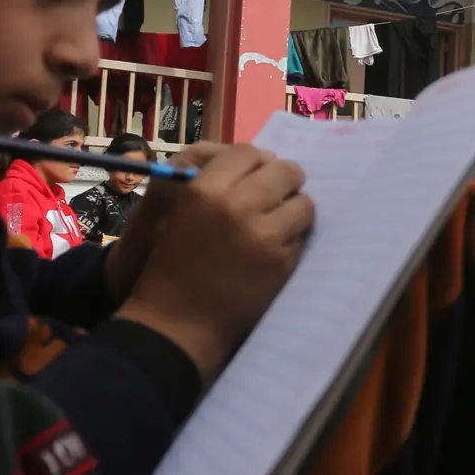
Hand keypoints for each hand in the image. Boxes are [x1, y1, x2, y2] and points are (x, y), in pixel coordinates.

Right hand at [117, 143, 313, 380]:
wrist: (177, 322)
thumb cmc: (172, 264)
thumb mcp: (181, 211)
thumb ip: (216, 180)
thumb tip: (261, 158)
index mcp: (205, 191)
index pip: (247, 152)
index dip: (255, 161)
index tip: (257, 173)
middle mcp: (238, 207)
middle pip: (284, 171)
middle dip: (284, 179)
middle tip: (279, 191)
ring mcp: (265, 237)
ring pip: (303, 203)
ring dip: (294, 209)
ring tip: (279, 221)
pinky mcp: (283, 263)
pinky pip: (302, 236)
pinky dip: (292, 239)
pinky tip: (274, 249)